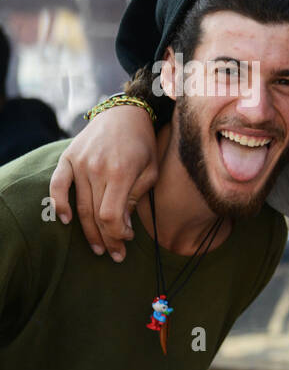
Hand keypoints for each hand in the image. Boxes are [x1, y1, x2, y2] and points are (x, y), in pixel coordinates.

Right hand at [49, 101, 157, 261]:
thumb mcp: (150, 172)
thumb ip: (136, 199)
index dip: (117, 234)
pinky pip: (57, 185)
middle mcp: (96, 169)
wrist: (124, 114)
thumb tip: (121, 228)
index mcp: (120, 173)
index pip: (111, 215)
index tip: (125, 241)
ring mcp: (79, 163)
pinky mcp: (67, 158)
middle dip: (105, 239)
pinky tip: (66, 220)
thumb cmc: (143, 145)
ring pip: (79, 205)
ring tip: (97, 248)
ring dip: (87, 230)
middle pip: (95, 214)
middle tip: (113, 255)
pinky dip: (59, 203)